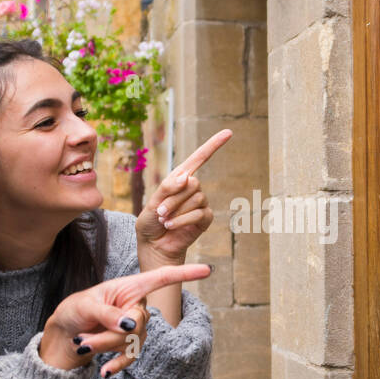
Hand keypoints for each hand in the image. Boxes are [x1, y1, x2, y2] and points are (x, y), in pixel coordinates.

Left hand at [39, 263, 210, 373]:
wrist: (66, 333)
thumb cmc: (75, 310)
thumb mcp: (86, 306)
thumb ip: (108, 314)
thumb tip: (131, 325)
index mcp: (130, 287)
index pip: (161, 279)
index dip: (185, 274)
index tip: (208, 270)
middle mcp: (138, 305)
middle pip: (139, 323)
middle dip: (110, 335)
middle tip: (82, 340)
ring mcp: (137, 326)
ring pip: (133, 342)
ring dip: (105, 347)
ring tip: (81, 344)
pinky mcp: (131, 345)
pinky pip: (132, 356)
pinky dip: (118, 364)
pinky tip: (105, 371)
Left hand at [135, 129, 231, 263]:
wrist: (154, 245)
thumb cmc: (150, 222)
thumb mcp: (153, 201)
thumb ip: (168, 187)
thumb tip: (186, 177)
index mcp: (180, 179)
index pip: (199, 158)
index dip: (213, 145)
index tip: (228, 132)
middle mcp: (193, 189)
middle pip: (193, 183)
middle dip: (174, 198)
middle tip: (161, 212)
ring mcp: (201, 203)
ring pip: (195, 199)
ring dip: (176, 211)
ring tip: (165, 220)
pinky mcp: (205, 219)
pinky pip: (199, 214)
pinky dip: (183, 220)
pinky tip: (172, 226)